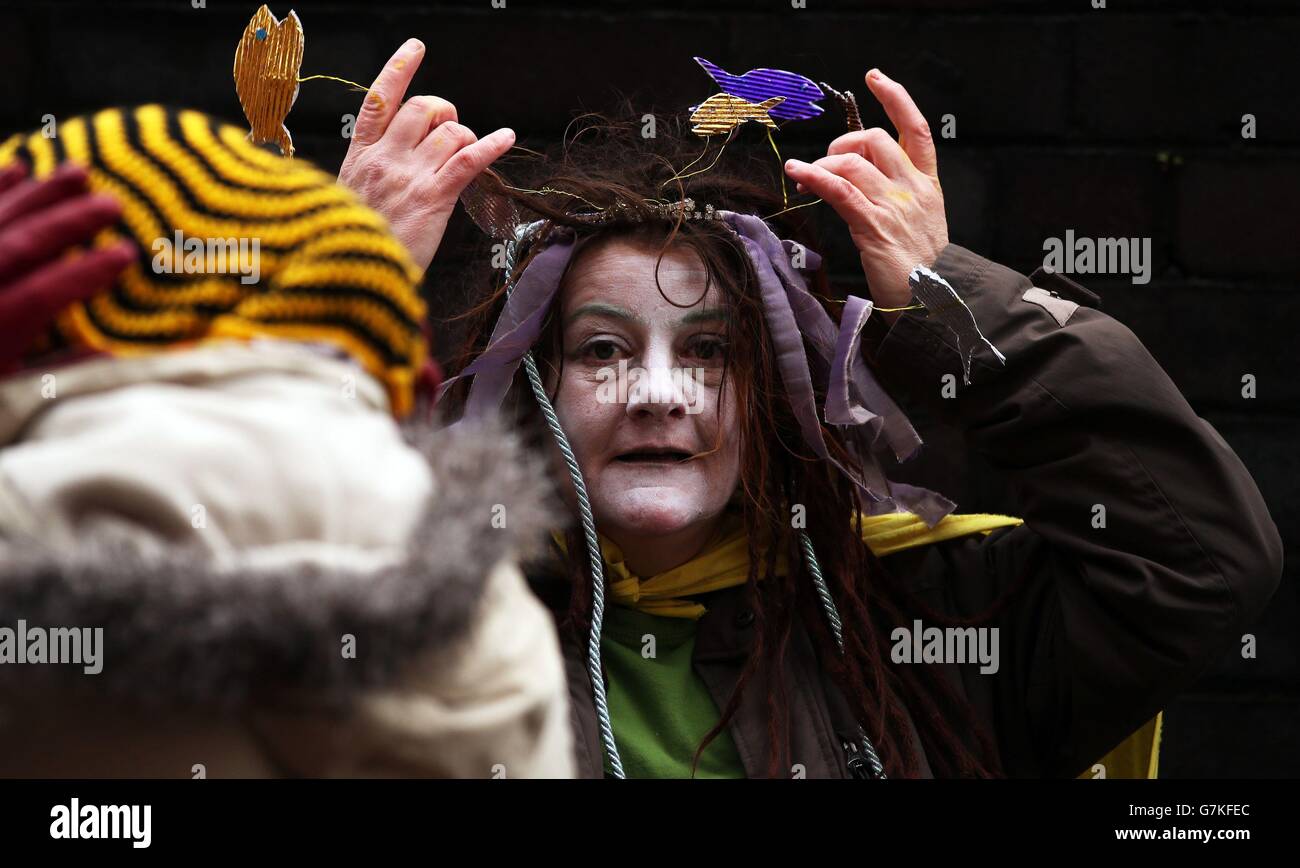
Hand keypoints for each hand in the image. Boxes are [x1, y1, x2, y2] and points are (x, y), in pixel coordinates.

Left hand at [0, 162, 133, 372]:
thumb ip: (53, 370)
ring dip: (39, 193)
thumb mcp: (6, 389)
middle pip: (19, 245)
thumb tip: (108, 350)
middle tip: (113, 204)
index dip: (86, 272)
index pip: (42, 293)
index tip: (125, 254)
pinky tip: (17, 168)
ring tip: (79, 172)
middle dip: (69, 221)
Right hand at [338, 38, 515, 271]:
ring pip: (449, 132)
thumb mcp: (349, 198)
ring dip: (464, 137)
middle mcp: (384, 159)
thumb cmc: (356, 243)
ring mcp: (408, 177)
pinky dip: (491, 146)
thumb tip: (400, 150)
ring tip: (463, 153)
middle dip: (444, 110)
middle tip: (449, 129)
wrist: (353, 277)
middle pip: (422, 108)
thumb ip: (372, 170)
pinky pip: (468, 160)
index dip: (398, 69)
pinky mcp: (433, 198)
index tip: (415, 48)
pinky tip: (507, 138)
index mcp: (360, 156)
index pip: (378, 100)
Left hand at [784, 69, 947, 322]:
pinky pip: (840, 189)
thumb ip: (895, 197)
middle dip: (843, 143)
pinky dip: (815, 176)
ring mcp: (894, 206)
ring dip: (822, 164)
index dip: (897, 99)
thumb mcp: (919, 224)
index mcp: (927, 186)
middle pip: (876, 140)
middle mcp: (913, 189)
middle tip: (826, 163)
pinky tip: (799, 173)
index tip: (876, 78)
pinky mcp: (874, 226)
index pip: (916, 129)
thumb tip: (857, 178)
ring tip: (805, 176)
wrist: (936, 301)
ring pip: (853, 162)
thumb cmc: (922, 270)